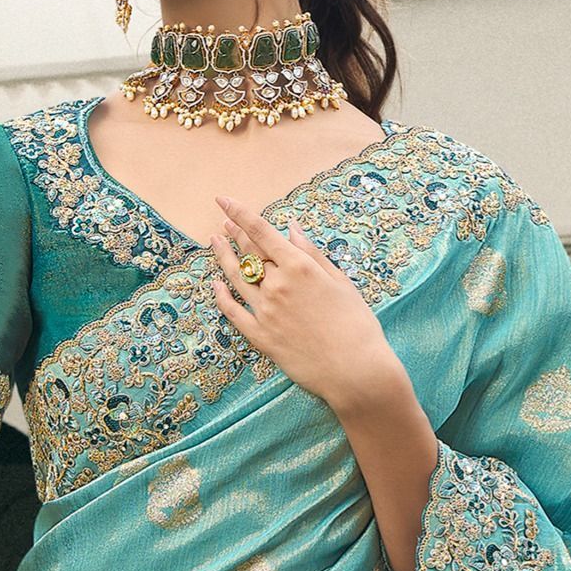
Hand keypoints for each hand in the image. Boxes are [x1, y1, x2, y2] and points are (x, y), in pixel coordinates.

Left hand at [210, 193, 407, 422]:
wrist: (355, 371)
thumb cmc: (356, 325)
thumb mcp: (341, 282)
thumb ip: (313, 254)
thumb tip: (292, 229)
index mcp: (299, 267)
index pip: (261, 231)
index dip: (240, 213)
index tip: (225, 200)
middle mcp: (277, 285)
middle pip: (248, 252)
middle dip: (234, 233)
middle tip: (224, 221)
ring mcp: (265, 312)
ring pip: (235, 278)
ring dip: (223, 258)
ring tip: (215, 243)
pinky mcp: (260, 337)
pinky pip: (233, 313)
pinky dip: (221, 297)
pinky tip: (215, 285)